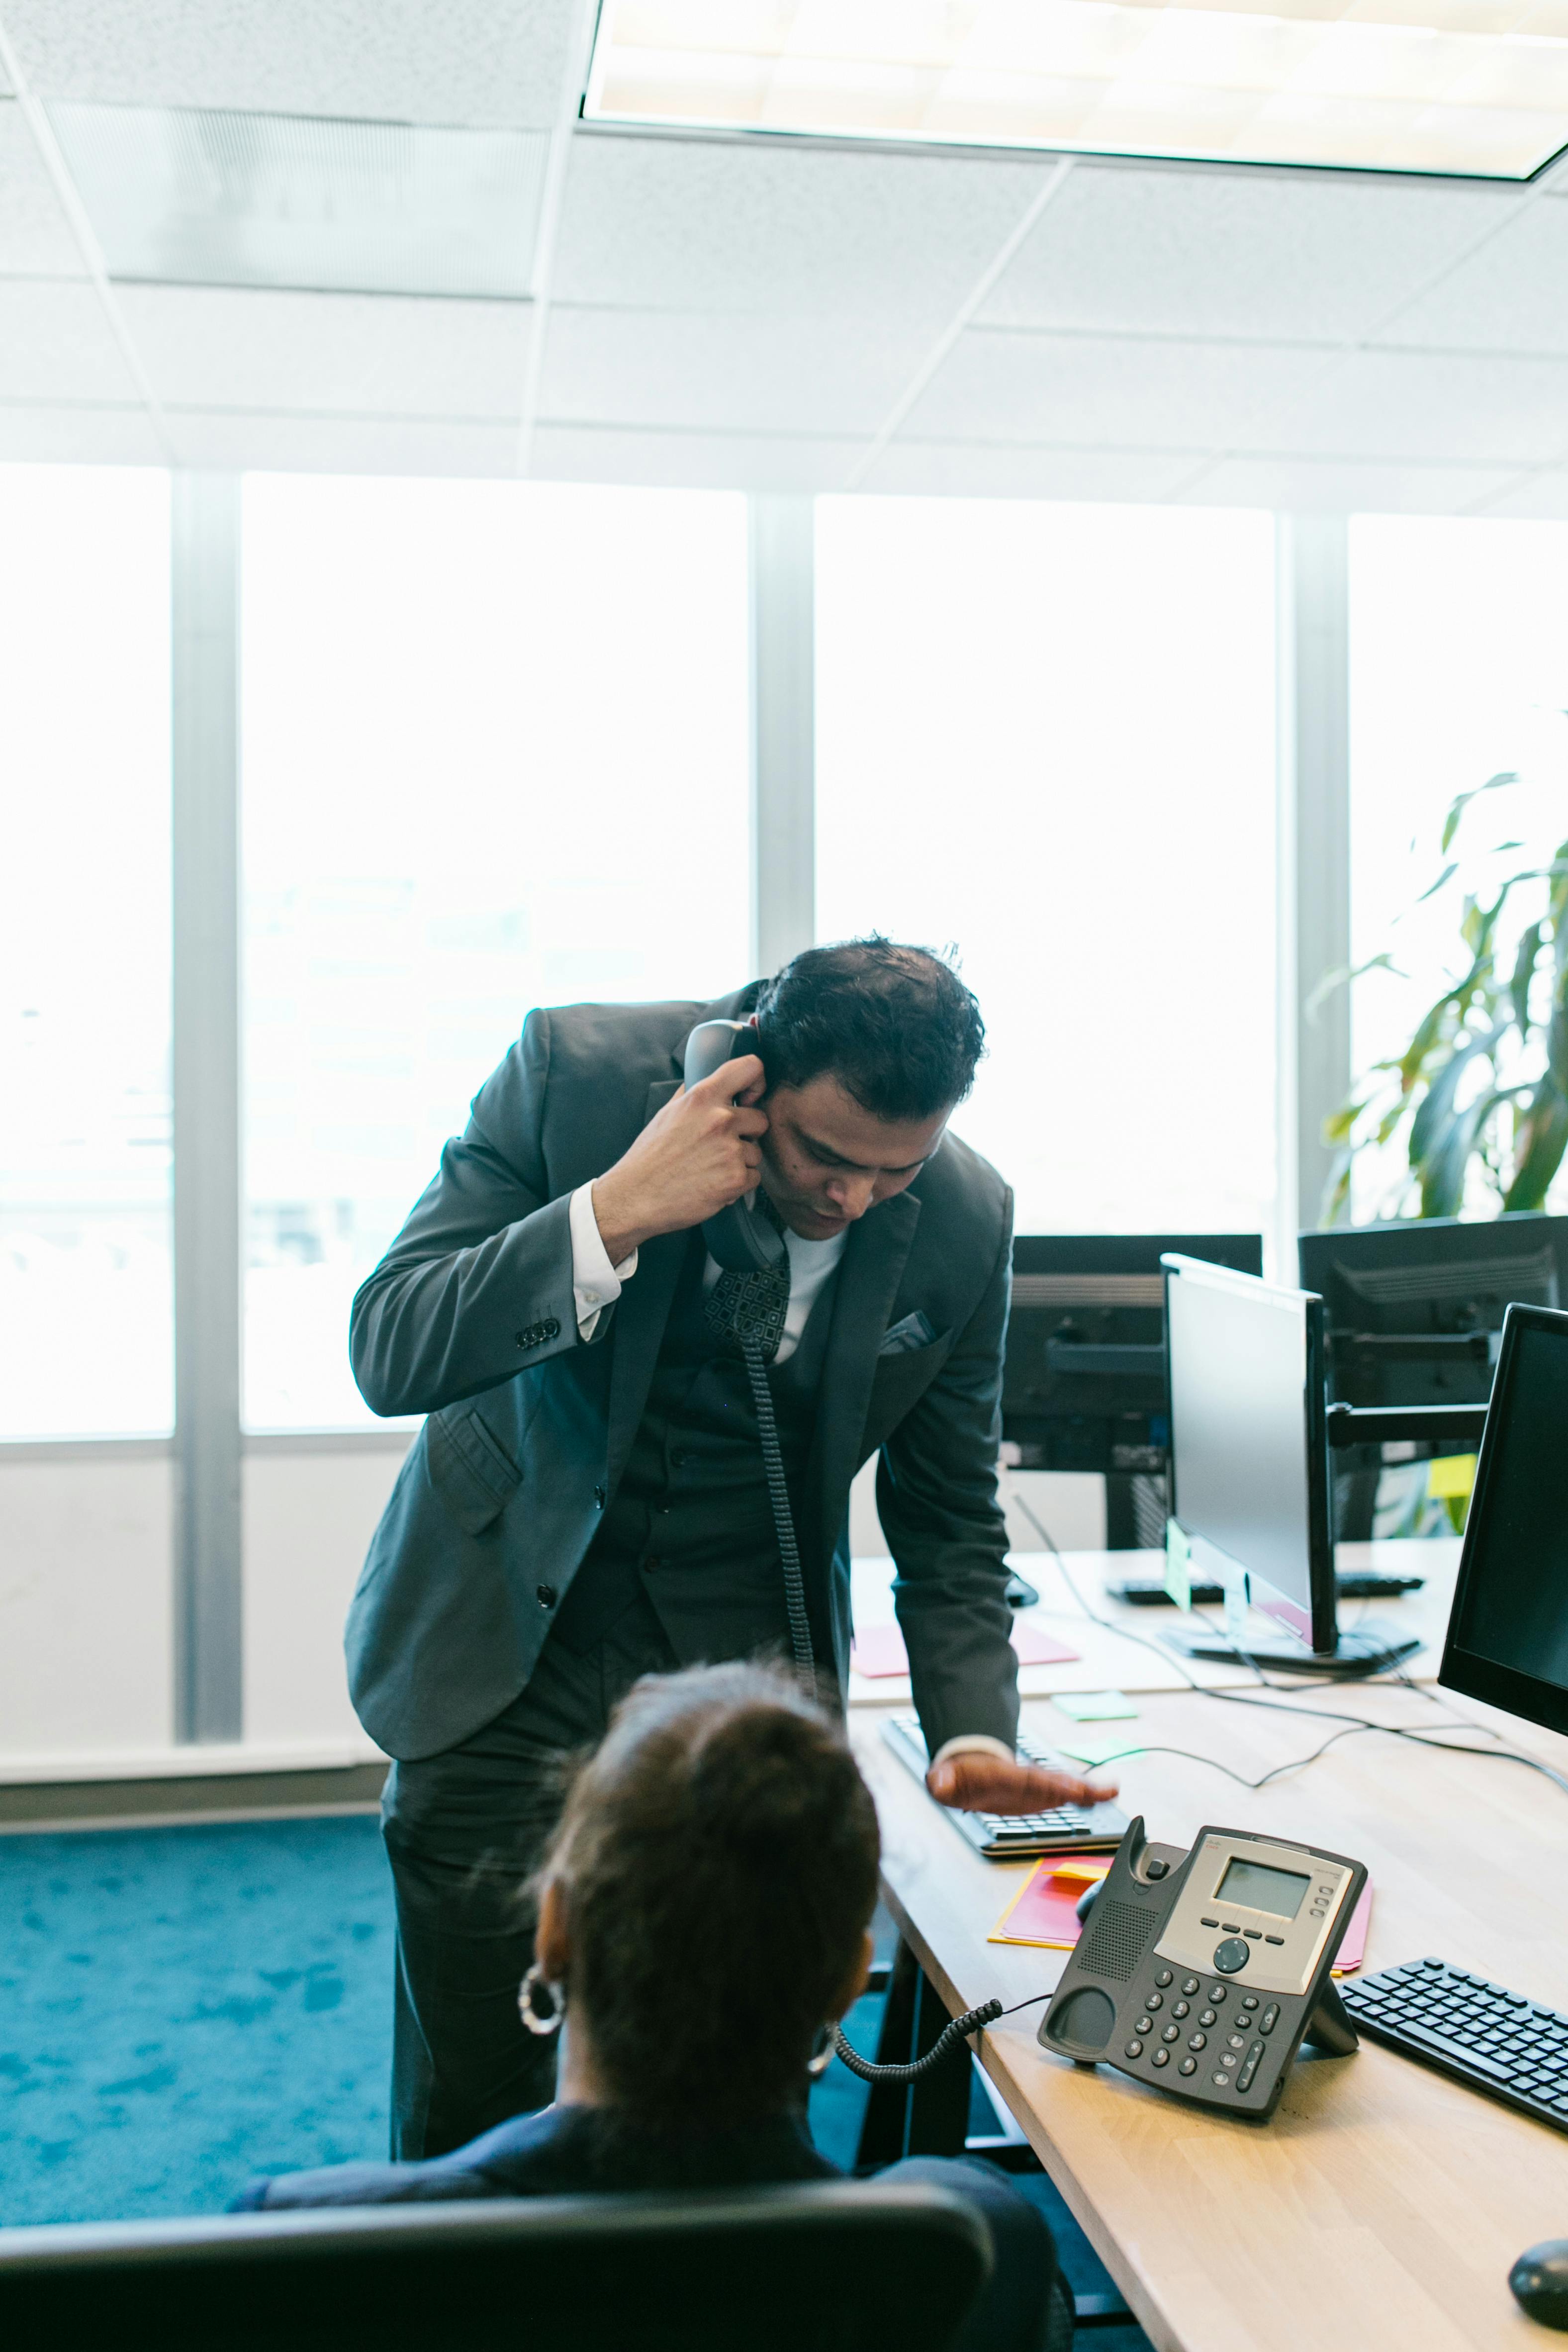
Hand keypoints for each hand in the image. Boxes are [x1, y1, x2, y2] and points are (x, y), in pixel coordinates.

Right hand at [591, 1055, 767, 1262]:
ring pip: (756, 1152)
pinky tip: (714, 1183)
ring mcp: (730, 1150)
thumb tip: (704, 1078)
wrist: (636, 1195)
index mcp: (702, 1097)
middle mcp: (720, 1120)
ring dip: (740, 1162)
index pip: (750, 1067)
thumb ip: (691, 1093)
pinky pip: (754, 1177)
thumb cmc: (649, 1157)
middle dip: (747, 1133)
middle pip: (761, 1119)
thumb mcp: (666, 1112)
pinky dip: (738, 1183)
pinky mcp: (735, 1178)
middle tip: (722, 1145)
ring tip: (711, 1168)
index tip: (750, 1097)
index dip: (757, 1082)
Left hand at [925, 1754, 1117, 1813]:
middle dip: (1077, 1787)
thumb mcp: (945, 1779)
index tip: (1071, 1790)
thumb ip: (943, 1781)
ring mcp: (1037, 1787)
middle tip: (1104, 1789)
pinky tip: (1106, 1793)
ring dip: (1087, 1790)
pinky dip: (1087, 1794)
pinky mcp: (1044, 1795)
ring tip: (1111, 1790)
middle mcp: (1026, 1779)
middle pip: (1054, 1782)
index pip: (1028, 1781)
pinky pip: (1068, 1794)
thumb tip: (939, 1784)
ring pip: (1065, 1786)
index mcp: (1004, 1777)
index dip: (1048, 1786)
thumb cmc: (960, 1776)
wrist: (971, 1771)